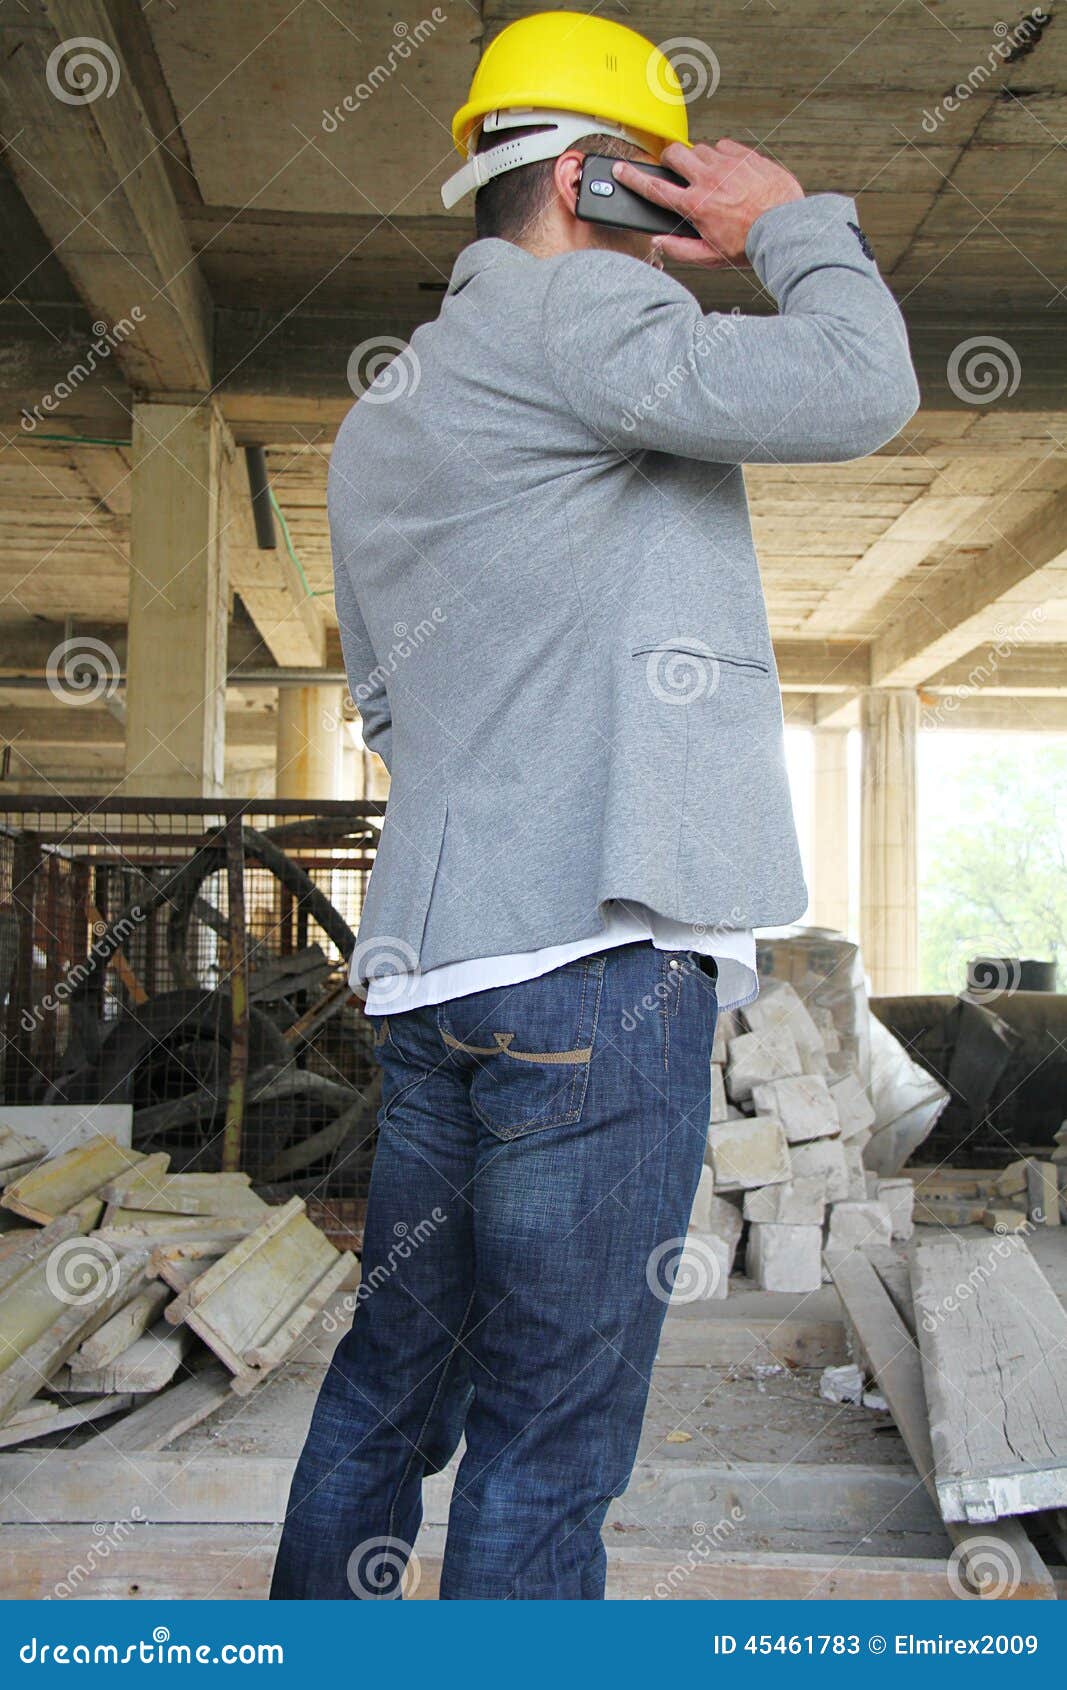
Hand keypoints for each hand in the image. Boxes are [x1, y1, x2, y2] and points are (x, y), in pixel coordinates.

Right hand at [612, 139, 803, 269]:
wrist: (783, 228)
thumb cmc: (750, 244)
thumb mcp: (710, 257)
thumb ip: (679, 250)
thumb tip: (659, 242)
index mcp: (695, 205)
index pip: (654, 187)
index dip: (633, 177)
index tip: (622, 169)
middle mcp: (708, 179)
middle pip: (674, 155)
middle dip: (669, 160)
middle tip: (673, 169)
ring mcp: (727, 164)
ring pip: (699, 148)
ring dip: (697, 159)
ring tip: (706, 175)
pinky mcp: (745, 155)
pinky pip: (724, 145)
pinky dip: (720, 155)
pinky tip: (727, 170)